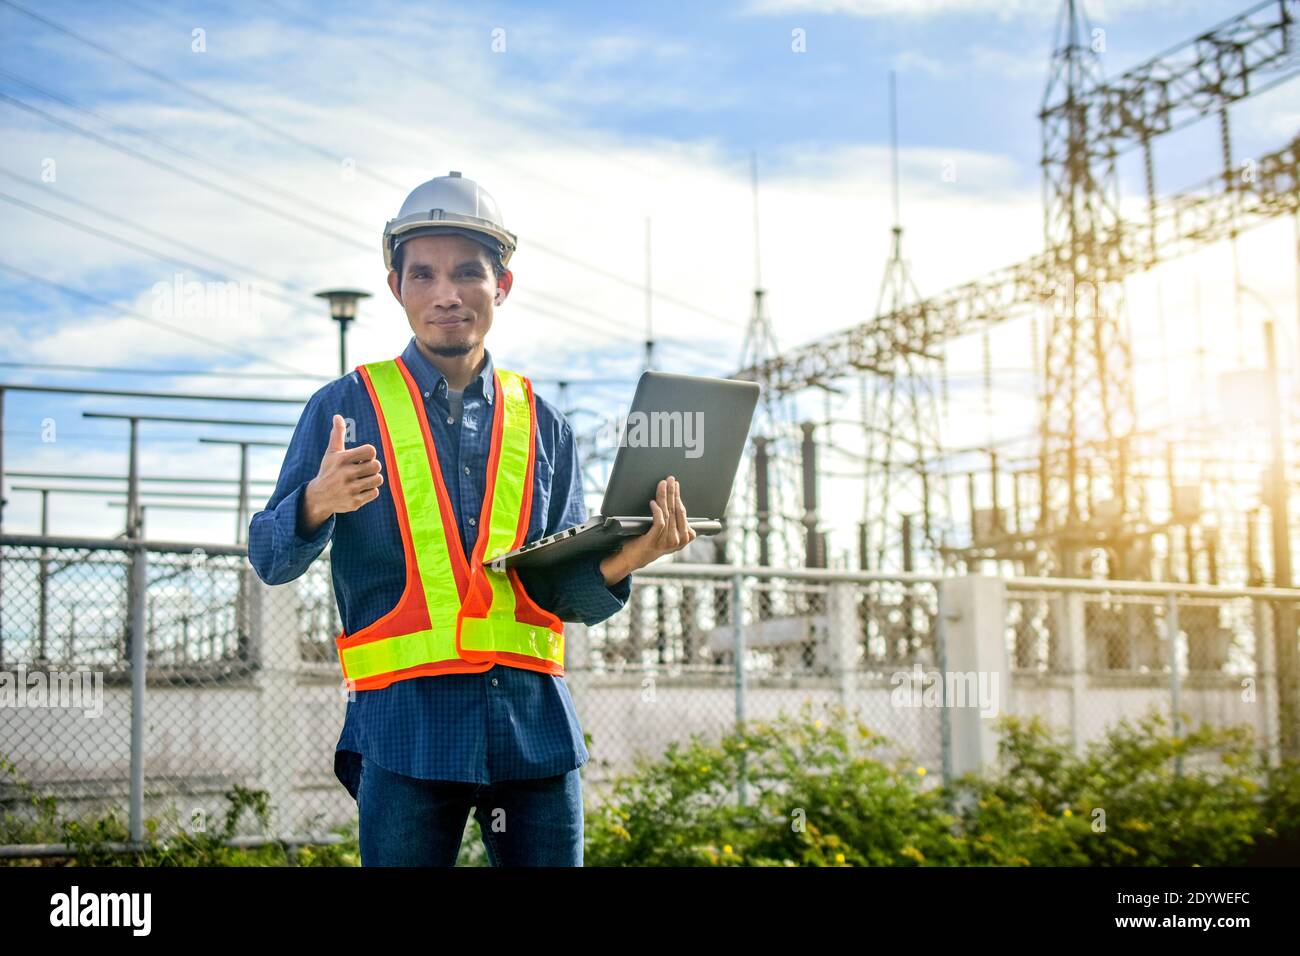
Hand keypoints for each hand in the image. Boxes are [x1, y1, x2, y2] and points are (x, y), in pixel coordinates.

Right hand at [299, 414, 382, 535]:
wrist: (319, 497)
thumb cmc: (329, 470)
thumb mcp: (331, 453)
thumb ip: (337, 434)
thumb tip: (337, 416)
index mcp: (341, 459)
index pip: (371, 451)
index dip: (369, 454)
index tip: (362, 458)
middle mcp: (345, 474)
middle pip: (376, 465)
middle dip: (372, 467)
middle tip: (362, 470)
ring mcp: (350, 489)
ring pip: (378, 479)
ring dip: (373, 479)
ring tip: (362, 479)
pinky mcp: (354, 502)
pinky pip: (375, 492)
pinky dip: (370, 491)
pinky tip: (360, 490)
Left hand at [600, 476, 695, 583]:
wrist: (633, 558)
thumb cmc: (648, 543)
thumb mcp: (667, 534)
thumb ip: (674, 523)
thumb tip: (674, 501)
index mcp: (683, 538)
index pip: (683, 512)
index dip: (679, 497)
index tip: (675, 485)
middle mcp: (677, 541)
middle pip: (676, 510)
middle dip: (673, 492)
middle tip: (670, 480)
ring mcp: (667, 542)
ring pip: (667, 514)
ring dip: (664, 497)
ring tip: (662, 485)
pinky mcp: (654, 541)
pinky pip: (659, 522)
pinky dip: (657, 511)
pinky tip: (653, 502)